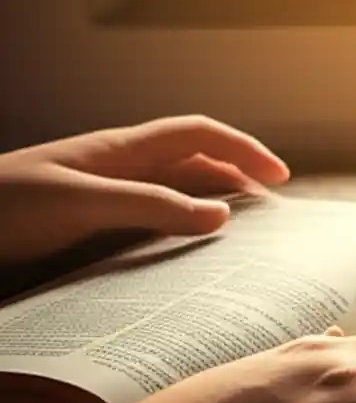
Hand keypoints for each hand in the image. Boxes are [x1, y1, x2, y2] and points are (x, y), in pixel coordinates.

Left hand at [0, 115, 290, 264]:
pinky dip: (179, 240)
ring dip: (210, 214)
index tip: (281, 179)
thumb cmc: (3, 208)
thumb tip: (223, 215)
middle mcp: (117, 171)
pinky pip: (148, 228)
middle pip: (193, 166)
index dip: (243, 150)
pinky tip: (187, 266)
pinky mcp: (86, 232)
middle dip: (238, 184)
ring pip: (173, 198)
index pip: (198, 135)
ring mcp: (102, 200)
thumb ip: (151, 206)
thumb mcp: (80, 204)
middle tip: (272, 222)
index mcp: (120, 151)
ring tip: (243, 245)